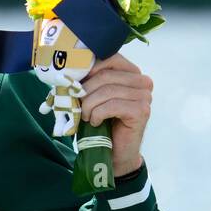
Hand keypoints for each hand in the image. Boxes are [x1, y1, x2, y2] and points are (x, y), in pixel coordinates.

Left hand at [79, 52, 152, 176]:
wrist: (111, 152)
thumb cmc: (99, 122)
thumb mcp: (90, 97)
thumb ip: (86, 81)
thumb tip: (65, 71)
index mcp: (131, 73)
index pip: (110, 58)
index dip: (89, 68)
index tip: (75, 83)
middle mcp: (142, 82)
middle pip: (106, 75)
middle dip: (85, 90)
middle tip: (76, 105)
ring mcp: (144, 96)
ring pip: (108, 91)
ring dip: (89, 105)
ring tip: (86, 116)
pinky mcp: (142, 111)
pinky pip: (112, 105)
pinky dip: (98, 114)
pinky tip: (96, 122)